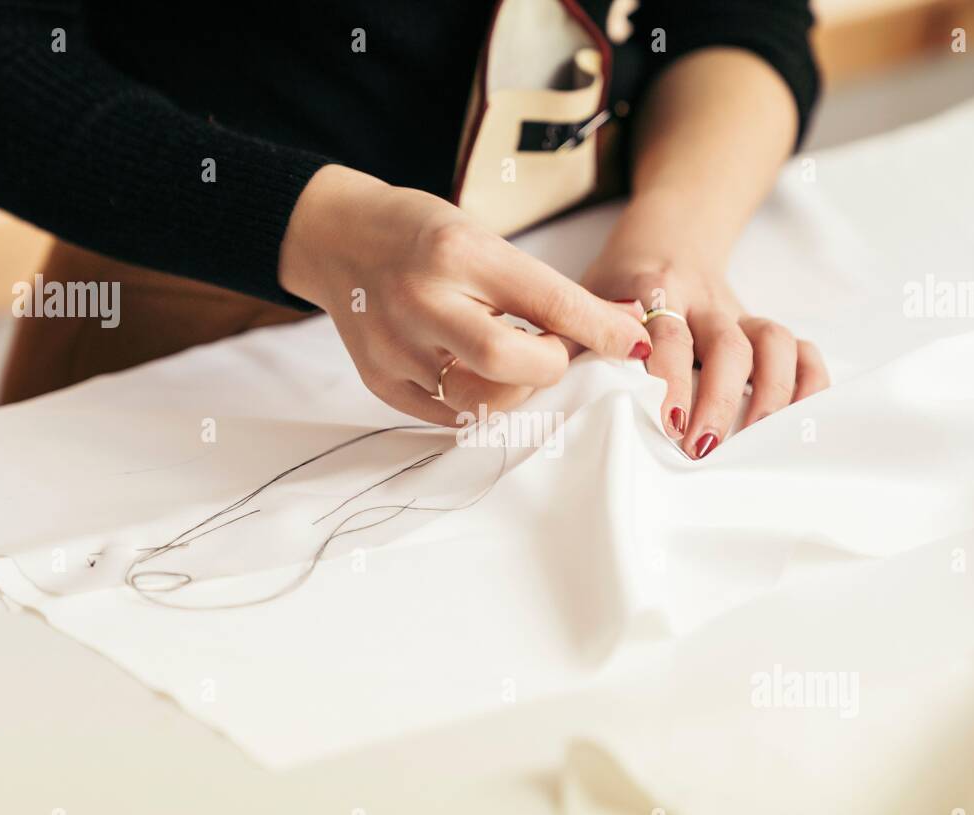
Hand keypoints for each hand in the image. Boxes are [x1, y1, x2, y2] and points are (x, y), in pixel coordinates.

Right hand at [278, 165, 650, 425]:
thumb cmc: (423, 237)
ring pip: (484, 401)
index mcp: (457, 253)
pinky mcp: (381, 383)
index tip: (636, 344)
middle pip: (512, 365)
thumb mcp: (483, 240)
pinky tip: (473, 372)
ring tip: (509, 357)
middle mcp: (421, 302)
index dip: (602, 329)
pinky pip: (451, 417)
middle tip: (553, 352)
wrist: (337, 239)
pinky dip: (477, 401)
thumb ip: (546, 290)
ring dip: (515, 389)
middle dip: (551, 367)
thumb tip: (624, 327)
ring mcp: (395, 349)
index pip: (549, 302)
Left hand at [582, 203, 829, 458]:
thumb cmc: (616, 284)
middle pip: (728, 343)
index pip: (668, 330)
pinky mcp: (762, 326)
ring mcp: (738, 313)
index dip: (671, 373)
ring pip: (773, 342)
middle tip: (701, 447)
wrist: (668, 234)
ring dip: (769, 395)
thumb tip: (539, 387)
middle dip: (720, 398)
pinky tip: (797, 421)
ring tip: (750, 443)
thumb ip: (566, 338)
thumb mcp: (580, 298)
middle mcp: (702, 298)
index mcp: (651, 288)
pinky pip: (801, 347)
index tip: (667, 419)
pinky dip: (809, 382)